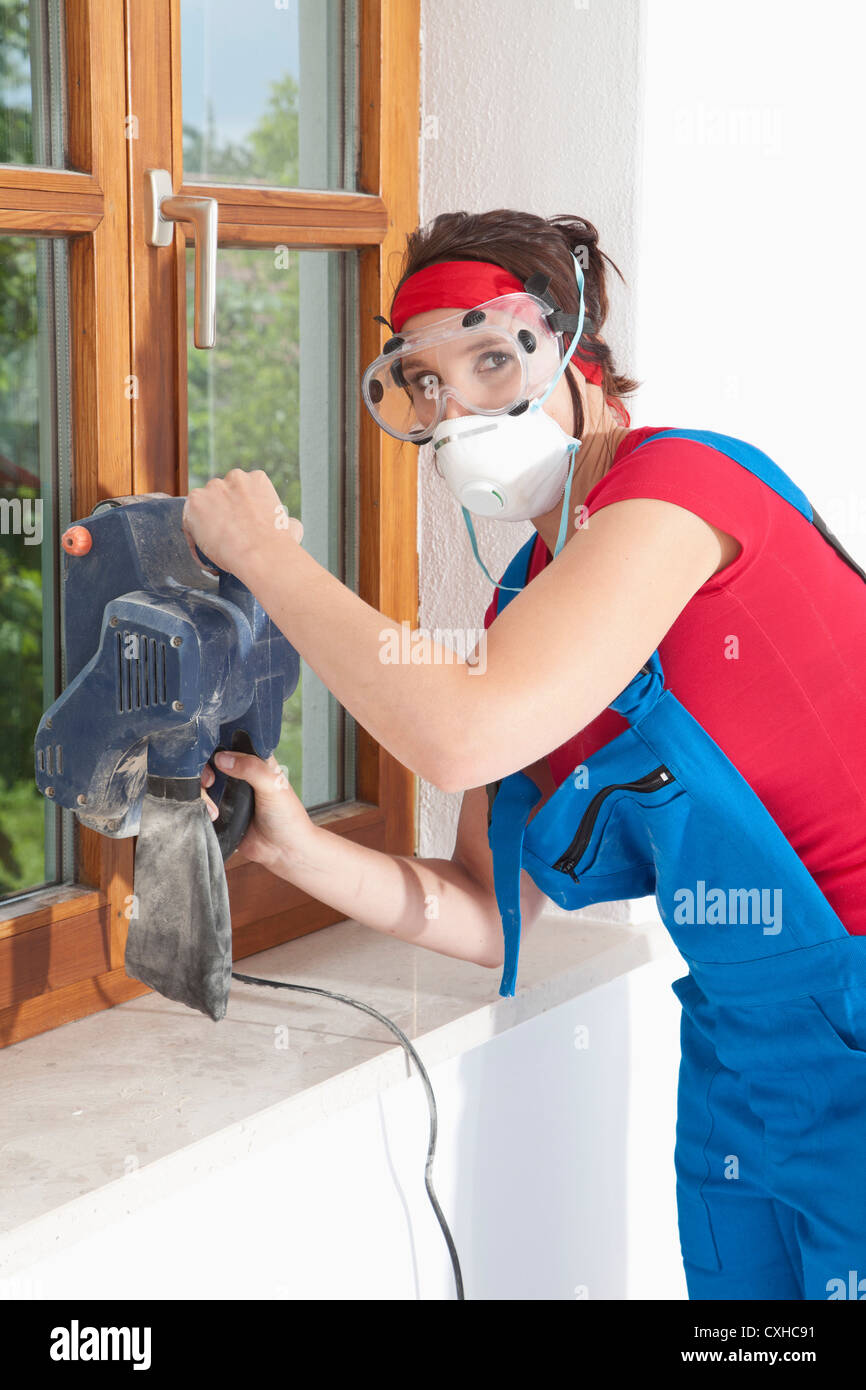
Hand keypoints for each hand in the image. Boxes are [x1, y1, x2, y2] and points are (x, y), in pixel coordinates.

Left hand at [182, 469, 302, 578]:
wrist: (262, 555)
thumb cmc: (279, 545)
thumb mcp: (291, 526)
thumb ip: (286, 521)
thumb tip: (289, 525)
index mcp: (258, 479)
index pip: (240, 491)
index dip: (237, 510)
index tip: (239, 528)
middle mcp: (235, 477)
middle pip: (220, 494)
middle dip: (220, 513)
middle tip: (226, 538)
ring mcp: (214, 487)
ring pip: (203, 506)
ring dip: (205, 523)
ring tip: (214, 548)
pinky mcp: (196, 502)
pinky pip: (189, 520)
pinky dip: (194, 538)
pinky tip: (205, 554)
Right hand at [200, 749, 315, 869]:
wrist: (284, 851)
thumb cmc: (287, 816)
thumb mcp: (273, 785)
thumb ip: (251, 768)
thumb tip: (222, 758)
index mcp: (254, 760)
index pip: (230, 741)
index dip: (217, 743)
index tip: (213, 755)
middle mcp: (238, 773)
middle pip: (209, 761)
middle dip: (203, 770)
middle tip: (210, 782)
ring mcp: (227, 792)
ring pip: (201, 782)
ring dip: (202, 792)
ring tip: (215, 809)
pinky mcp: (219, 810)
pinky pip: (200, 803)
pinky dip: (200, 806)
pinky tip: (211, 815)